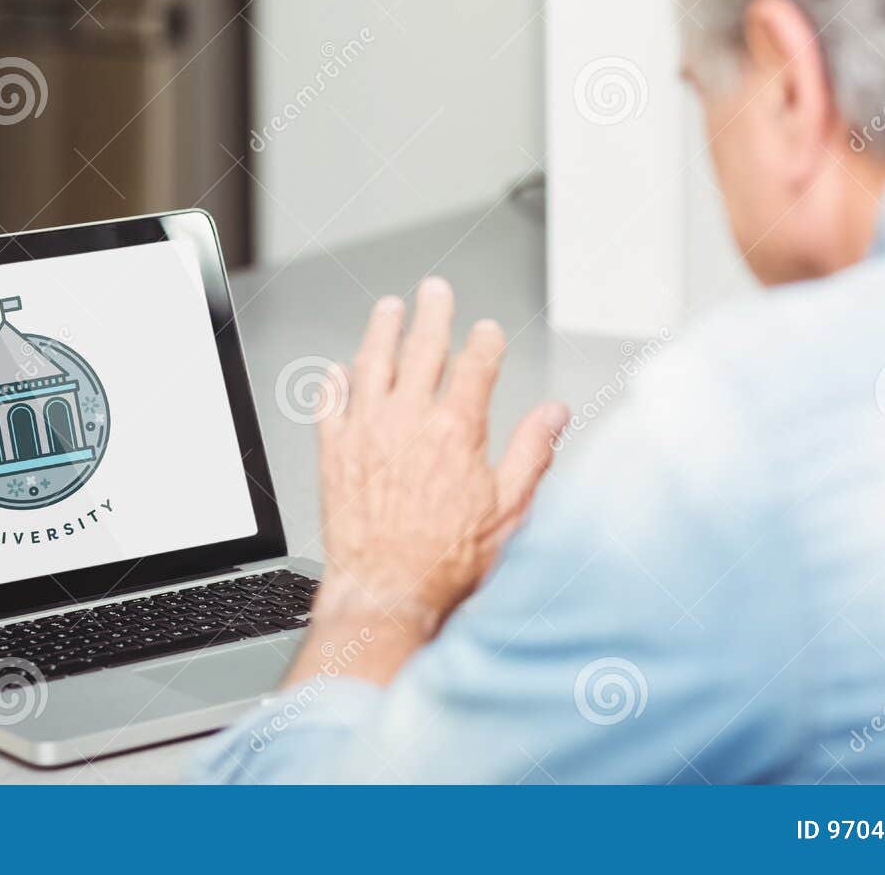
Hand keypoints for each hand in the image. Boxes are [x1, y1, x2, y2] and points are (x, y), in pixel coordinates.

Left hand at [292, 277, 566, 684]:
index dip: (485, 342)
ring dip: (381, 331)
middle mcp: (408, 421)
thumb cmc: (445, 562)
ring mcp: (366, 432)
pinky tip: (338, 371)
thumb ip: (532, 453)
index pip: (475, 365)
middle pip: (422, 348)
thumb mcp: (509, 510)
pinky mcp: (333, 452)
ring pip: (372, 363)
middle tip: (435, 293)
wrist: (386, 592)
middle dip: (432, 314)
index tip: (487, 331)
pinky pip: (331, 403)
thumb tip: (554, 416)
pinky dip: (335, 381)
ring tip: (387, 311)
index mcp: (456, 431)